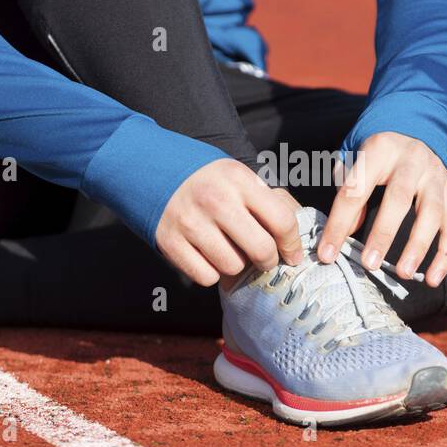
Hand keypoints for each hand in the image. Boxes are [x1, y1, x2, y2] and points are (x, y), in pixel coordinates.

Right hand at [156, 159, 302, 286]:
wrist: (151, 169)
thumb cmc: (208, 180)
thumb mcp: (239, 177)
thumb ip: (268, 201)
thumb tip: (296, 236)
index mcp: (239, 180)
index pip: (282, 221)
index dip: (292, 244)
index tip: (292, 255)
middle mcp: (216, 201)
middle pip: (261, 250)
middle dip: (268, 261)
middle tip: (264, 259)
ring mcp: (190, 222)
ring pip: (233, 267)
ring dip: (236, 266)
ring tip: (229, 251)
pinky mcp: (169, 242)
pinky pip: (206, 277)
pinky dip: (210, 272)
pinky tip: (207, 255)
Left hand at [319, 131, 446, 287]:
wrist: (415, 129)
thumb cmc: (376, 155)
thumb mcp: (354, 160)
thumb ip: (347, 191)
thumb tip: (344, 233)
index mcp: (379, 150)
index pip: (355, 190)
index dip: (339, 224)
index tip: (326, 254)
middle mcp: (411, 161)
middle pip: (398, 198)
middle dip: (383, 233)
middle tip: (370, 264)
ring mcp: (435, 177)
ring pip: (432, 212)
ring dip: (418, 246)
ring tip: (403, 273)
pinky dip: (445, 255)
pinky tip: (432, 278)